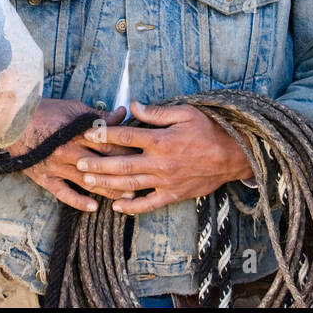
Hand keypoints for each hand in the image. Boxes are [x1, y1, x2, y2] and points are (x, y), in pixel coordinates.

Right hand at [7, 98, 136, 211]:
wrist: (12, 122)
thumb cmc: (44, 111)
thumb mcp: (74, 108)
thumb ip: (98, 116)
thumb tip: (122, 114)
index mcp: (78, 133)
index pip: (110, 145)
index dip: (128, 151)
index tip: (143, 155)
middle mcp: (70, 153)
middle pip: (103, 165)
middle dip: (124, 172)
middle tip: (144, 180)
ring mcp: (58, 168)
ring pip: (88, 182)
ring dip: (109, 190)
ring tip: (128, 198)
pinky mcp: (46, 178)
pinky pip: (64, 194)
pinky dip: (79, 201)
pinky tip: (93, 207)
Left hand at [74, 100, 252, 214]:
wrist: (233, 156)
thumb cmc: (210, 130)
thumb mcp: (185, 113)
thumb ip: (157, 112)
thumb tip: (133, 106)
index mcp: (162, 140)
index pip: (127, 136)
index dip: (105, 134)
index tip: (88, 133)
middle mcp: (161, 162)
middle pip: (122, 164)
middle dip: (97, 163)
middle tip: (78, 162)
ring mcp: (166, 181)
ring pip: (130, 184)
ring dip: (107, 184)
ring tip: (87, 181)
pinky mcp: (173, 194)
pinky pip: (149, 204)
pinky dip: (132, 207)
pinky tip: (116, 206)